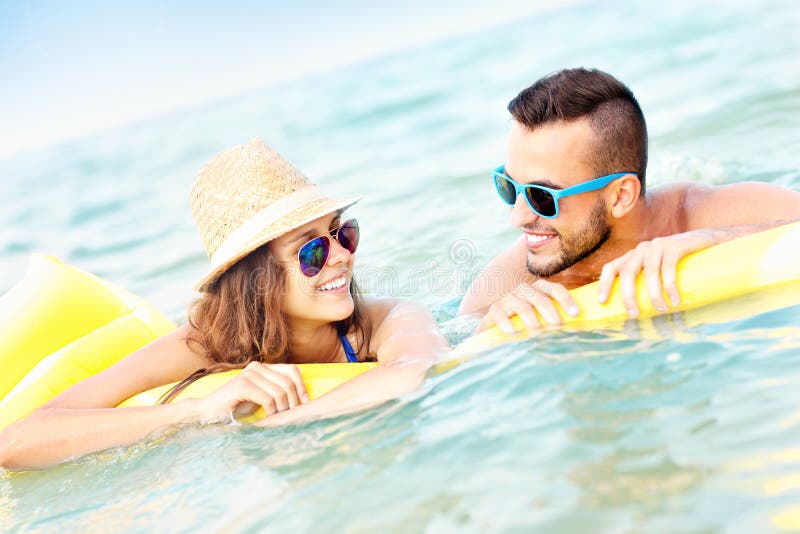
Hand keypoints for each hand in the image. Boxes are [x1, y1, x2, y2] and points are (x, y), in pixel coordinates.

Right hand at [191, 361, 307, 422]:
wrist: (208, 413)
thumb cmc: (236, 408)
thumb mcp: (261, 397)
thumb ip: (276, 391)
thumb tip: (302, 396)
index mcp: (262, 367)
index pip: (293, 370)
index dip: (302, 386)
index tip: (305, 402)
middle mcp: (256, 367)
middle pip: (288, 382)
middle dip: (294, 400)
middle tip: (291, 415)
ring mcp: (249, 374)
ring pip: (280, 391)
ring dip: (282, 408)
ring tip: (278, 418)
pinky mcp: (242, 385)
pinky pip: (268, 398)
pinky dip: (272, 411)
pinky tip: (268, 417)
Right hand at [480, 280, 579, 333]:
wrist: (498, 328)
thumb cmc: (526, 325)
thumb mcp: (543, 319)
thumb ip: (559, 319)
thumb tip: (582, 326)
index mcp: (538, 290)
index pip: (554, 289)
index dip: (566, 299)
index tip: (576, 314)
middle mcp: (523, 291)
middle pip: (538, 296)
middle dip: (549, 310)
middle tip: (557, 325)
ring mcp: (508, 299)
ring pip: (521, 305)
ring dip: (531, 319)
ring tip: (537, 331)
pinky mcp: (494, 310)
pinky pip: (500, 315)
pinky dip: (508, 324)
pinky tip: (514, 334)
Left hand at [597, 231, 716, 316]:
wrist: (707, 241)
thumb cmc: (679, 264)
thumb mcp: (658, 272)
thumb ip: (646, 284)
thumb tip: (637, 313)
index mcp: (632, 257)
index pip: (610, 268)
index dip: (604, 284)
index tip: (602, 302)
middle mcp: (641, 249)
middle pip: (628, 273)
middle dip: (628, 296)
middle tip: (634, 314)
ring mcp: (656, 246)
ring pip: (649, 273)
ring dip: (654, 295)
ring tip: (662, 310)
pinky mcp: (674, 245)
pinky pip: (668, 268)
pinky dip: (670, 286)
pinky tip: (675, 300)